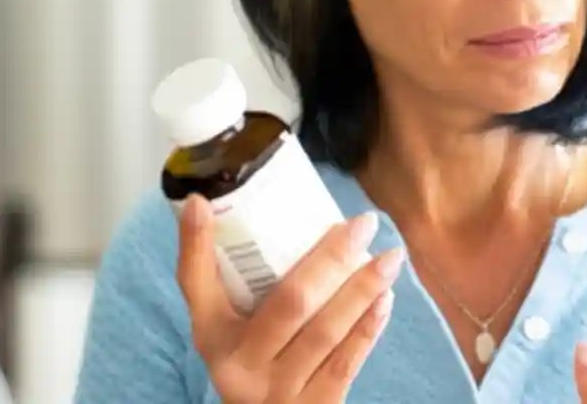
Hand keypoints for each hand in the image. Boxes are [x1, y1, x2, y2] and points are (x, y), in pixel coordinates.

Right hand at [176, 194, 403, 403]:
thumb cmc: (253, 362)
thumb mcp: (226, 329)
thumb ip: (226, 280)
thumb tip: (206, 204)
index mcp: (214, 338)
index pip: (197, 284)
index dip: (196, 245)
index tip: (203, 200)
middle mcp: (241, 367)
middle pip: (290, 303)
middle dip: (330, 259)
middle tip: (363, 223)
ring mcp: (280, 392)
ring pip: (324, 332)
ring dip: (362, 289)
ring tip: (390, 256)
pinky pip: (346, 362)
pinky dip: (367, 328)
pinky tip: (386, 298)